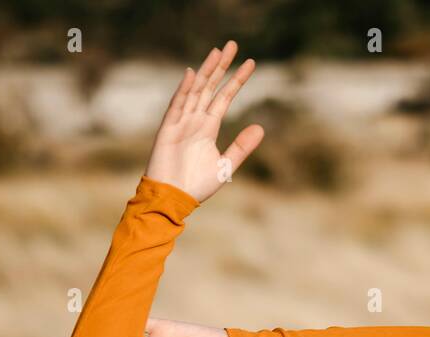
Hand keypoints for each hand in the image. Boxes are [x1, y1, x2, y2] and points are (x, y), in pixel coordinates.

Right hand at [143, 40, 263, 203]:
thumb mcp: (224, 166)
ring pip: (195, 91)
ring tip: (217, 52)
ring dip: (206, 72)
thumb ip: (241, 147)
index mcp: (208, 128)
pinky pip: (177, 106)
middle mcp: (195, 120)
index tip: (251, 63)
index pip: (224, 98)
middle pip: (209, 87)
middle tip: (232, 45)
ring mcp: (181, 123)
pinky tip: (192, 74)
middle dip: (221, 67)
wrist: (172, 199)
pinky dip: (184, 90)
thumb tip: (261, 127)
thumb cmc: (196, 185)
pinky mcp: (168, 130)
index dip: (237, 80)